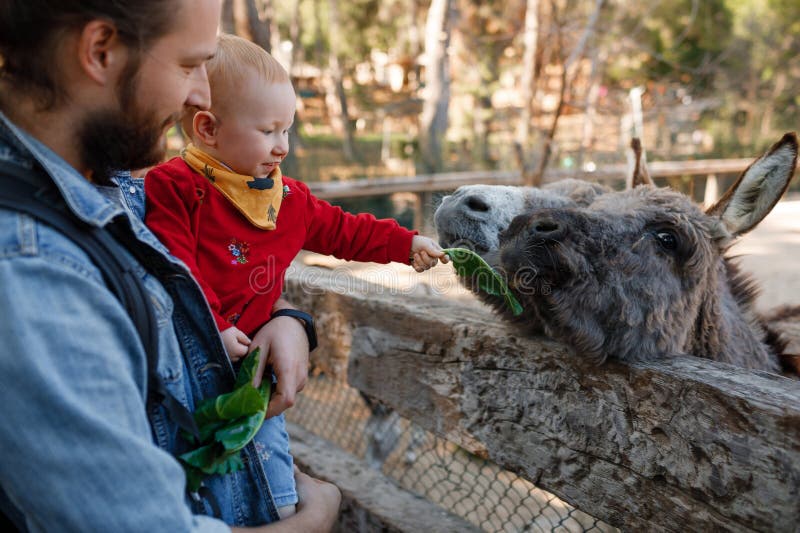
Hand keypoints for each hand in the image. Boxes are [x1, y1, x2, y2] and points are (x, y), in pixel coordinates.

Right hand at [220, 326, 250, 361]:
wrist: (209, 333)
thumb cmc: (224, 331)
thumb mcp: (236, 331)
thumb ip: (244, 338)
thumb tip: (249, 343)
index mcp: (236, 350)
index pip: (246, 351)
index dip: (245, 345)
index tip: (240, 340)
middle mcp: (231, 357)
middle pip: (240, 356)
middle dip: (240, 350)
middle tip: (234, 342)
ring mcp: (226, 359)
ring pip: (234, 358)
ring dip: (234, 353)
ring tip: (229, 345)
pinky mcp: (220, 360)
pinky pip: (228, 359)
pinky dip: (228, 355)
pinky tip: (225, 348)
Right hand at [230, 468, 340, 531]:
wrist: (311, 523)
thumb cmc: (310, 498)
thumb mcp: (301, 479)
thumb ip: (297, 472)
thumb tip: (291, 465)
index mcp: (334, 491)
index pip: (315, 483)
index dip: (303, 482)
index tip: (294, 483)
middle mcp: (334, 505)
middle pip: (314, 496)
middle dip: (303, 494)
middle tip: (292, 493)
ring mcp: (327, 518)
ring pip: (310, 508)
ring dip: (301, 505)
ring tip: (291, 502)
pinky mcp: (319, 527)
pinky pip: (307, 518)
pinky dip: (301, 515)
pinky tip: (294, 513)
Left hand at [249, 300, 308, 417]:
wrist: (293, 322)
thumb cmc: (274, 332)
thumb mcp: (259, 348)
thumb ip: (255, 371)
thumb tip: (249, 392)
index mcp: (288, 368)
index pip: (284, 400)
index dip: (270, 410)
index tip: (255, 413)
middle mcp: (299, 376)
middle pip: (285, 402)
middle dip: (267, 407)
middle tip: (249, 405)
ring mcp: (302, 377)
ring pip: (287, 398)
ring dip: (271, 400)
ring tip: (255, 393)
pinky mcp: (301, 376)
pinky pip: (289, 391)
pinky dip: (276, 393)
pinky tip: (264, 385)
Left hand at [409, 235, 447, 271]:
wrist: (405, 245)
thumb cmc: (417, 242)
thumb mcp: (425, 244)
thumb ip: (433, 250)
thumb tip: (443, 254)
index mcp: (436, 251)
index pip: (445, 258)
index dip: (446, 259)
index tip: (443, 259)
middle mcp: (433, 258)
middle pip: (434, 264)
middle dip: (426, 258)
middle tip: (421, 251)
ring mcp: (426, 263)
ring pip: (426, 267)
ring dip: (419, 261)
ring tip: (415, 254)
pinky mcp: (419, 266)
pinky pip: (420, 270)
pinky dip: (416, 266)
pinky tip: (413, 261)